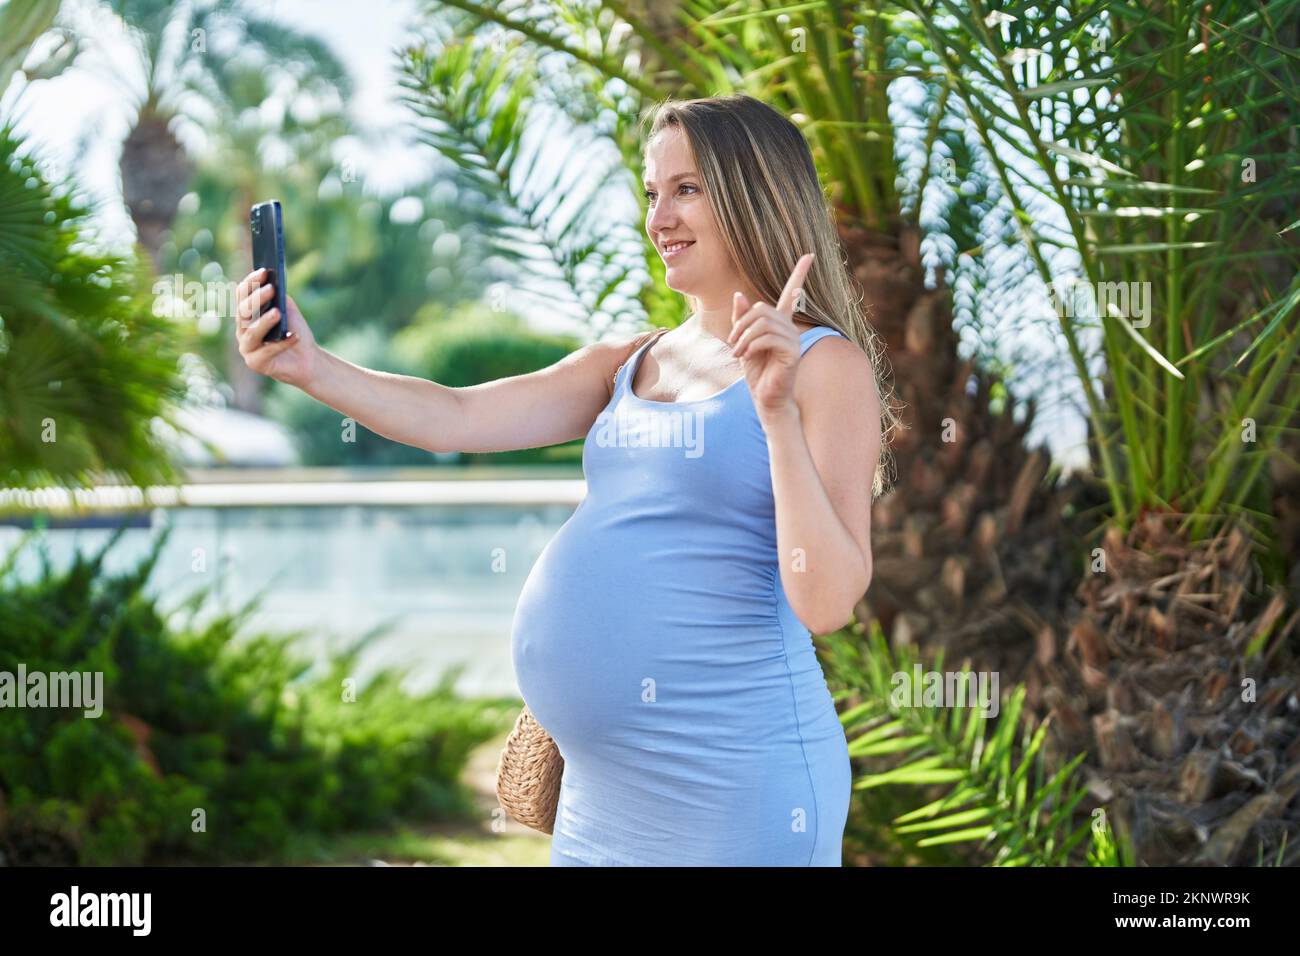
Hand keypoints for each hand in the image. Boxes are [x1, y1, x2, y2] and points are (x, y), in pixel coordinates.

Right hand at [235, 268, 318, 388]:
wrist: (307, 359)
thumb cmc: (294, 331)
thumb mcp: (287, 310)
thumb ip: (279, 298)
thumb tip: (273, 283)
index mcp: (247, 314)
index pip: (242, 294)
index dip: (251, 282)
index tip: (264, 271)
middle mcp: (242, 330)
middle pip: (244, 312)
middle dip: (257, 299)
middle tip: (271, 289)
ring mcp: (246, 347)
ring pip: (252, 332)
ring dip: (265, 321)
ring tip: (277, 313)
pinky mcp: (255, 363)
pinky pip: (268, 351)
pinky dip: (282, 343)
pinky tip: (294, 335)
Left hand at [726, 253, 814, 421]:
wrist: (766, 399)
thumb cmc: (757, 373)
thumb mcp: (743, 343)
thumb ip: (741, 320)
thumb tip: (740, 295)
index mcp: (780, 324)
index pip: (791, 293)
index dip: (800, 274)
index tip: (809, 255)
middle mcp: (790, 329)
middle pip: (762, 310)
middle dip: (741, 324)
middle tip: (732, 343)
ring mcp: (794, 340)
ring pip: (763, 323)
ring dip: (743, 338)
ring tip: (737, 353)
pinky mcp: (792, 352)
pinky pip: (768, 338)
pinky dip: (752, 345)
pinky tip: (747, 356)